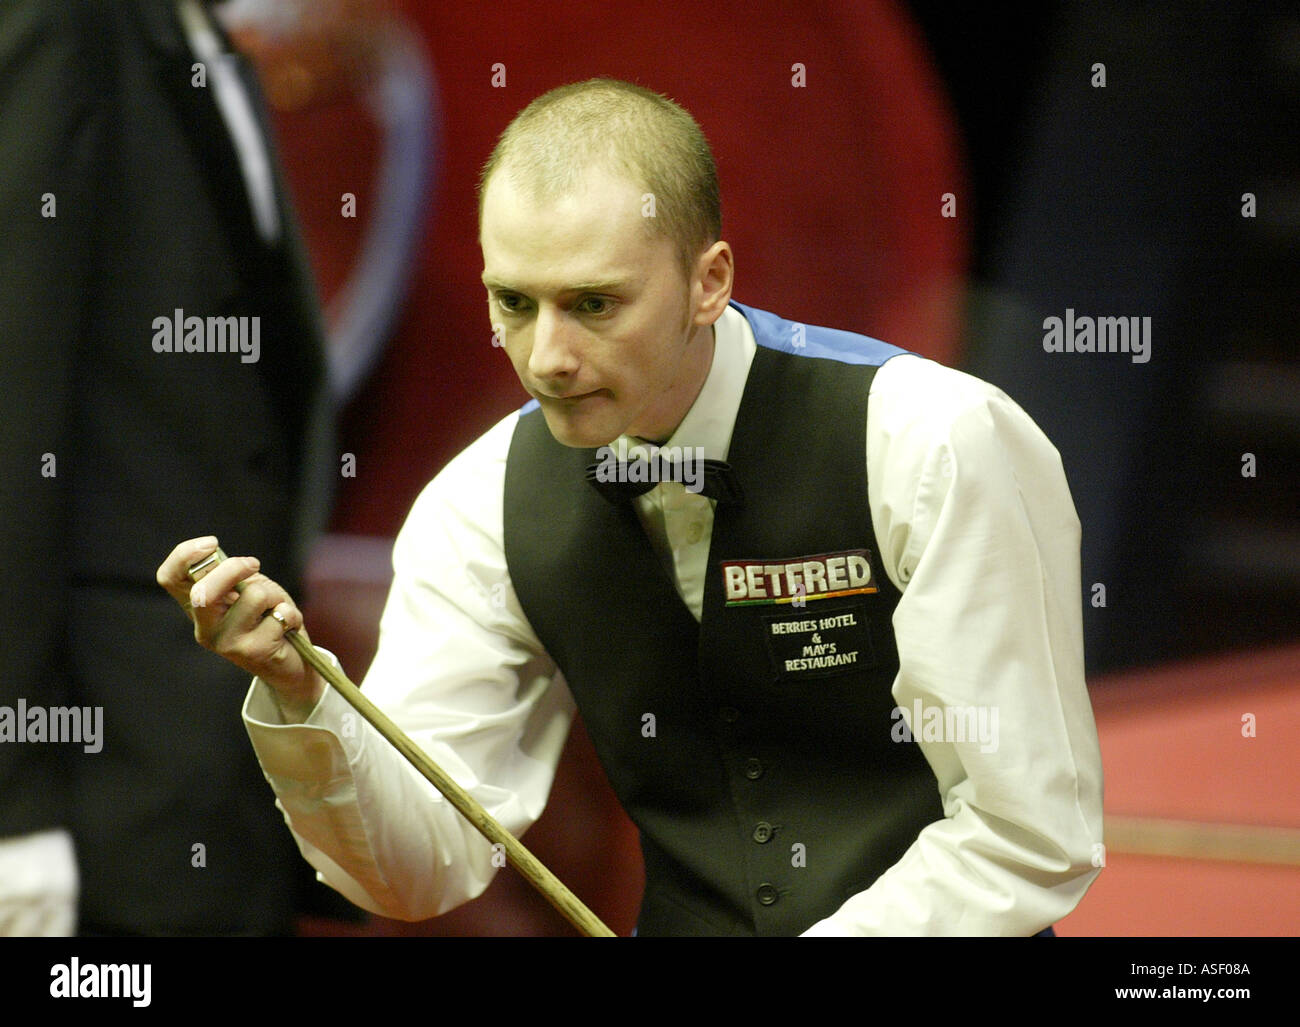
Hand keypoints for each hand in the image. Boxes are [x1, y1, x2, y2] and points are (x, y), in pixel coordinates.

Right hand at [156, 536, 323, 717]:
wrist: (289, 664)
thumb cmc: (266, 618)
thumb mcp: (247, 591)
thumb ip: (233, 577)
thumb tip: (223, 558)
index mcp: (198, 608)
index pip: (169, 578)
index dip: (184, 555)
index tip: (212, 543)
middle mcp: (205, 628)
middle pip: (203, 592)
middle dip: (233, 569)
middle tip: (254, 565)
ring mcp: (227, 643)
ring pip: (253, 596)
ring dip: (275, 594)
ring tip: (276, 608)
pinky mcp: (254, 652)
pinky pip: (280, 614)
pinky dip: (290, 613)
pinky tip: (287, 628)